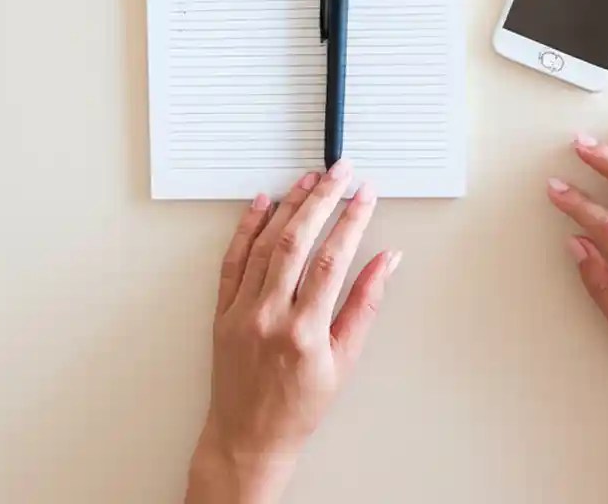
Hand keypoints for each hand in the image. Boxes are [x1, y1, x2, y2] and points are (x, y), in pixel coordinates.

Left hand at [186, 161, 400, 503]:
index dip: (351, 220)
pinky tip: (261, 204)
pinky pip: (233, 260)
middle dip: (322, 198)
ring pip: (265, 244)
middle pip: (297, 240)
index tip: (365, 195)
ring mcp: (241, 311)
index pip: (331, 259)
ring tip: (310, 180)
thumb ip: (364, 304)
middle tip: (340, 172)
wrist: (249, 436)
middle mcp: (269, 316)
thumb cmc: (299, 406)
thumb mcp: (344, 360)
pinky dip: (246, 228)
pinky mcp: (222, 311)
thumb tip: (385, 261)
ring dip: (289, 205)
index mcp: (304, 331)